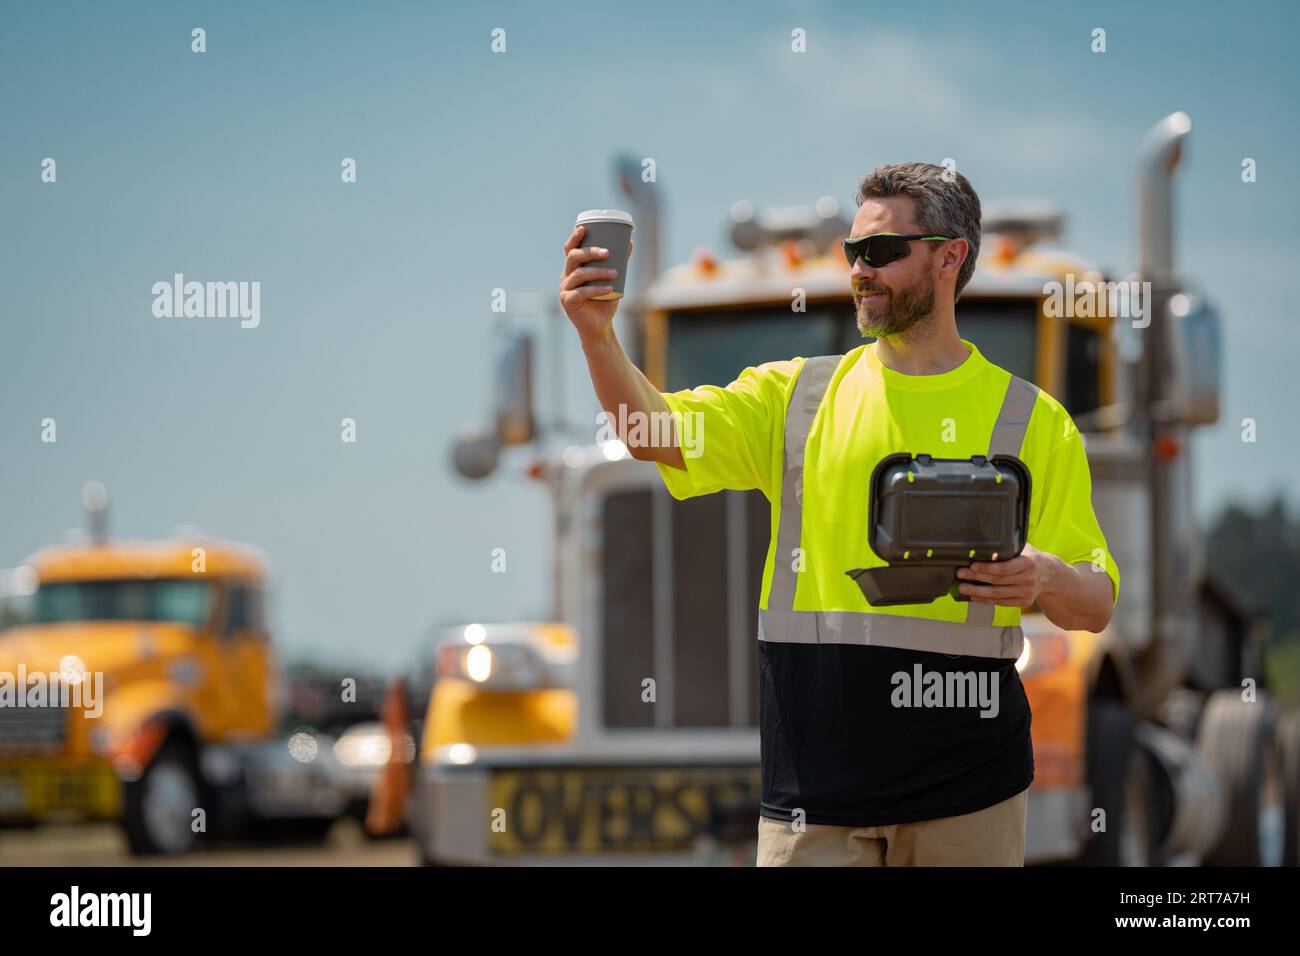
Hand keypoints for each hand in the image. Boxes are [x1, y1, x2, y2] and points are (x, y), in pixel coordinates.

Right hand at [559, 224, 633, 343]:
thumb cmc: (605, 301)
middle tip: (607, 252)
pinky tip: (609, 289)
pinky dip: (596, 289)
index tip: (583, 228)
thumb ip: (619, 262)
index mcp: (574, 268)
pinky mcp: (568, 302)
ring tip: (615, 273)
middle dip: (590, 252)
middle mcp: (566, 276)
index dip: (575, 238)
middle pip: (574, 257)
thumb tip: (629, 243)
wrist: (600, 326)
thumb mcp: (613, 279)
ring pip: (579, 274)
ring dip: (598, 272)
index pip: (571, 249)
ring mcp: (565, 289)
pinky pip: (581, 292)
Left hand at [955, 543, 1052, 607]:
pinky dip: (986, 600)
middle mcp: (1028, 579)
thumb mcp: (1023, 549)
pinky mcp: (1023, 601)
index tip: (972, 566)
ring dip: (977, 592)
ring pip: (998, 594)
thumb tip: (982, 548)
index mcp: (1029, 563)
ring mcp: (1026, 592)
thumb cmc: (1030, 558)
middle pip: (998, 581)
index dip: (987, 568)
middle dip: (976, 578)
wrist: (1049, 574)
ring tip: (962, 588)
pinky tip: (974, 596)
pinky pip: (1001, 602)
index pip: (1005, 568)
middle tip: (960, 574)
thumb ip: (1007, 549)